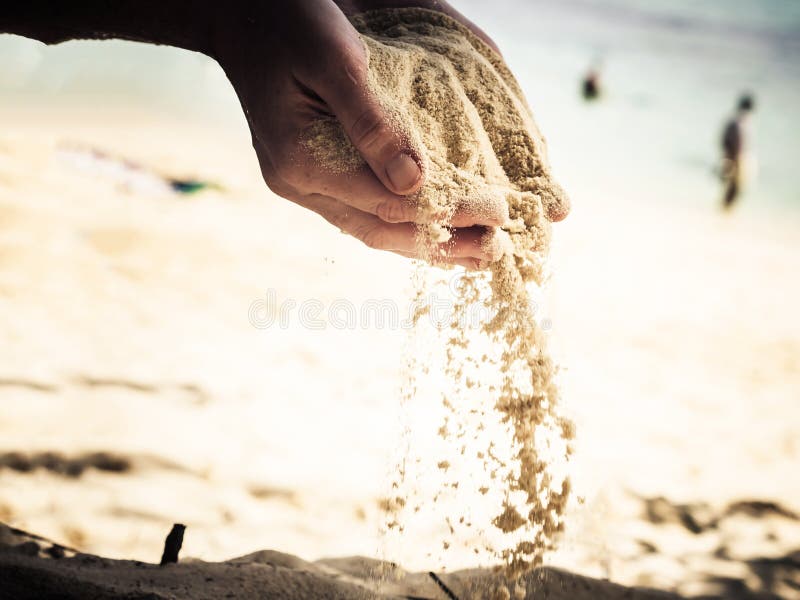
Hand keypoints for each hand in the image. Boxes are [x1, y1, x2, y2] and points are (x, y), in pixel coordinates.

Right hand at [213, 0, 564, 266]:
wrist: (239, 16)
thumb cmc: (290, 24)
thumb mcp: (336, 61)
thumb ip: (372, 124)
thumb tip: (415, 183)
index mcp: (301, 159)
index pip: (389, 202)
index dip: (447, 212)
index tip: (498, 214)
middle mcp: (297, 184)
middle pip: (380, 229)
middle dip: (441, 244)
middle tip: (496, 252)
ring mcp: (299, 185)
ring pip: (369, 229)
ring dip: (423, 244)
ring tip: (473, 256)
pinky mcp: (307, 177)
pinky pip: (359, 212)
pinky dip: (400, 224)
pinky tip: (432, 231)